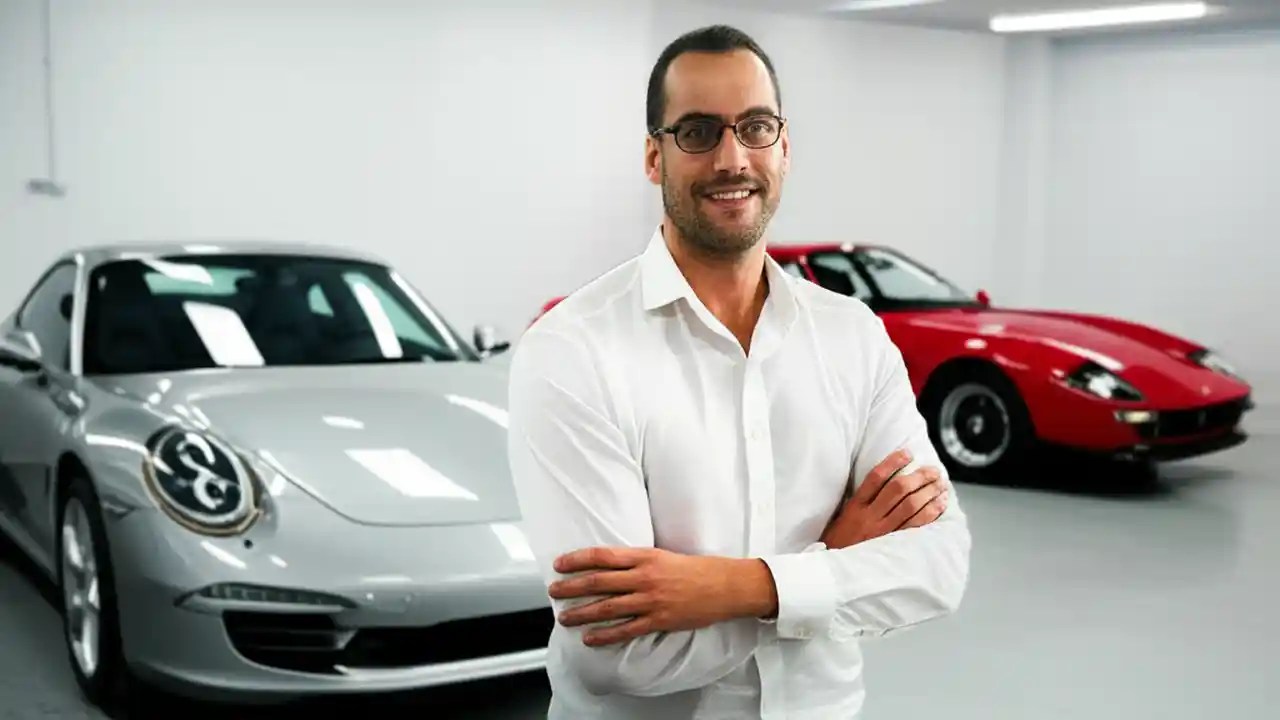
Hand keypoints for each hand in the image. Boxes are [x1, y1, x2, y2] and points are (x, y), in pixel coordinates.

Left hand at [547, 547, 776, 646]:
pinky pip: (625, 629)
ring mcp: (650, 600)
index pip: (602, 556)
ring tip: (564, 618)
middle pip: (598, 582)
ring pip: (607, 607)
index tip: (559, 564)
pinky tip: (589, 638)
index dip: (577, 560)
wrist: (724, 586)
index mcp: (644, 556)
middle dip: (571, 587)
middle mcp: (644, 577)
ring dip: (582, 613)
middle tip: (552, 590)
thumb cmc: (693, 569)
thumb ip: (636, 561)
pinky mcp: (659, 620)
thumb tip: (607, 566)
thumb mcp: (662, 556)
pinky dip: (605, 635)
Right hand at [821, 448, 948, 549]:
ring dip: (929, 492)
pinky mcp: (893, 546)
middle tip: (933, 470)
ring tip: (941, 484)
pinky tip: (940, 504)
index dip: (893, 462)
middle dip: (919, 477)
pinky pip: (915, 527)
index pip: (876, 478)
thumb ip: (859, 503)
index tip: (908, 453)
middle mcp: (870, 517)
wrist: (835, 574)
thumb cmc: (839, 544)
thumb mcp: (841, 519)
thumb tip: (881, 485)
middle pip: (898, 489)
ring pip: (910, 506)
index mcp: (855, 507)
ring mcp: (882, 532)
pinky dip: (930, 513)